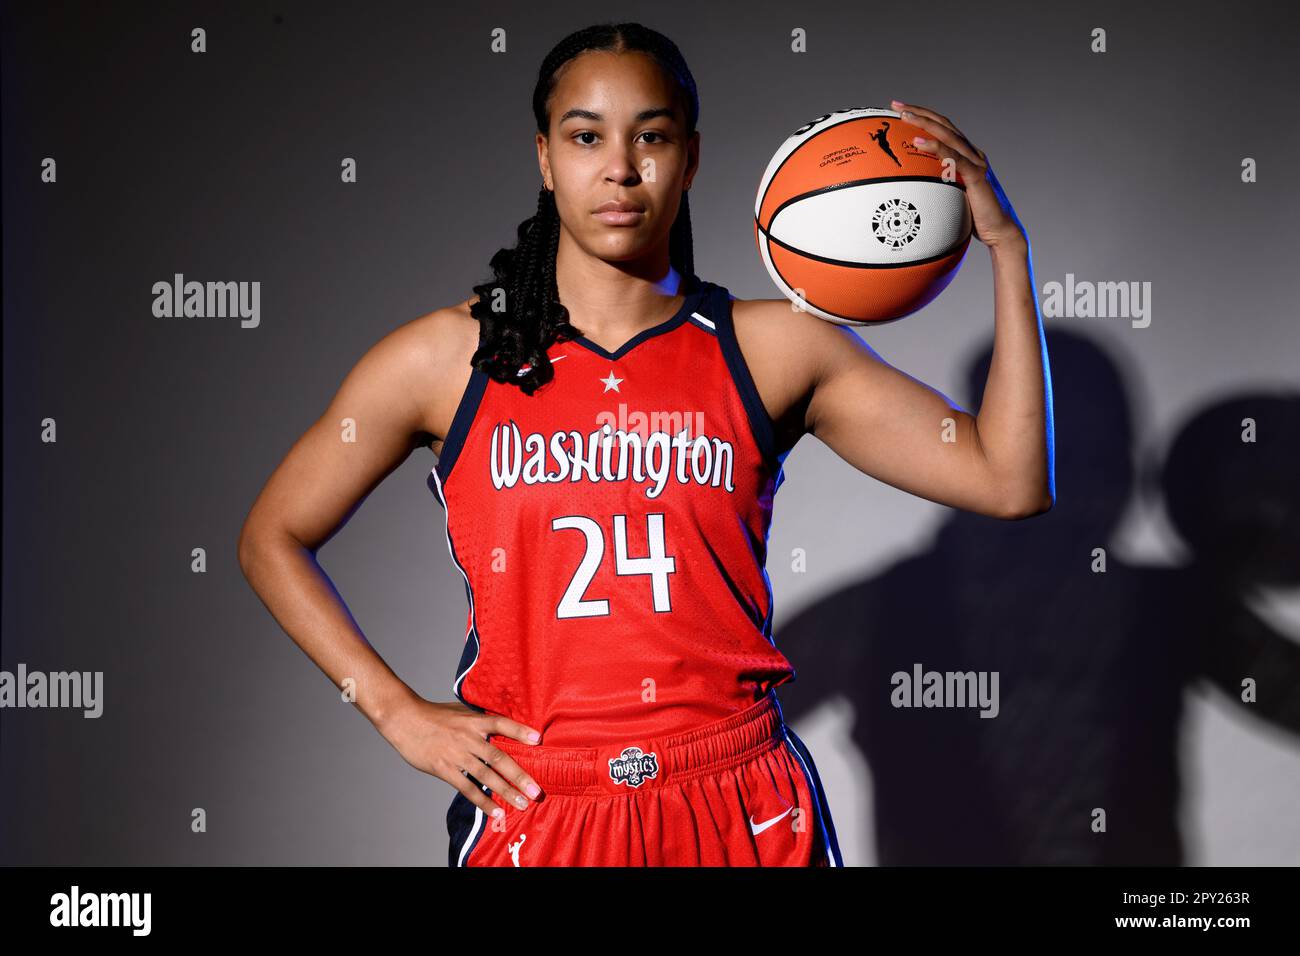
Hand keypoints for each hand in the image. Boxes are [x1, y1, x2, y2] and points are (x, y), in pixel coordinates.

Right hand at [381, 697, 543, 817]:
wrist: (404, 719)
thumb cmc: (434, 714)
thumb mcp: (460, 710)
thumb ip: (480, 719)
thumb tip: (502, 726)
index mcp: (474, 720)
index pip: (501, 723)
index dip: (520, 731)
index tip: (538, 740)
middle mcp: (468, 737)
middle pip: (498, 757)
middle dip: (519, 775)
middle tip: (536, 790)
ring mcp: (456, 754)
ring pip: (486, 775)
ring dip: (505, 792)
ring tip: (522, 804)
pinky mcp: (444, 768)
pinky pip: (467, 787)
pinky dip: (482, 800)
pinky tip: (495, 812)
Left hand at [890, 99, 1025, 249]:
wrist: (1000, 230)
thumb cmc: (974, 217)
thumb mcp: (950, 197)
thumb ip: (937, 187)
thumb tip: (912, 191)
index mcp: (965, 155)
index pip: (942, 129)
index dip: (923, 117)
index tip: (901, 110)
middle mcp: (972, 153)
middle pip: (943, 125)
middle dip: (919, 112)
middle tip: (896, 105)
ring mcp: (975, 162)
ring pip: (948, 135)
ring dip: (925, 123)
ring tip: (904, 116)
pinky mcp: (976, 176)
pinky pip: (953, 158)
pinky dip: (936, 148)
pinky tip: (919, 142)